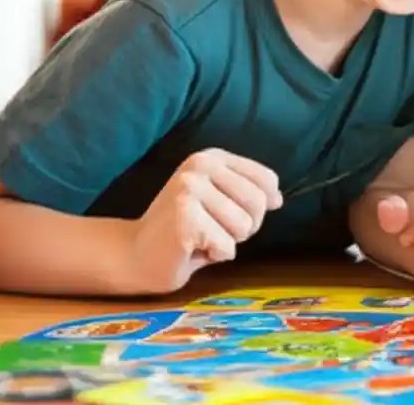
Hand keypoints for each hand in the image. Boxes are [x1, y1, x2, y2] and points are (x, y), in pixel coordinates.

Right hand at [132, 149, 282, 292]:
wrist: (135, 255)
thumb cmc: (185, 232)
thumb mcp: (221, 203)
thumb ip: (249, 194)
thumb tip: (278, 199)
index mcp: (212, 157)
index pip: (267, 180)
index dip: (261, 208)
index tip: (232, 215)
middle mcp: (200, 165)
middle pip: (258, 203)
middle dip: (245, 228)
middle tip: (214, 231)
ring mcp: (190, 188)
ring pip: (244, 227)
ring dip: (228, 242)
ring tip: (201, 238)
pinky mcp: (185, 216)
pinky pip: (227, 246)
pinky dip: (214, 255)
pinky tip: (191, 249)